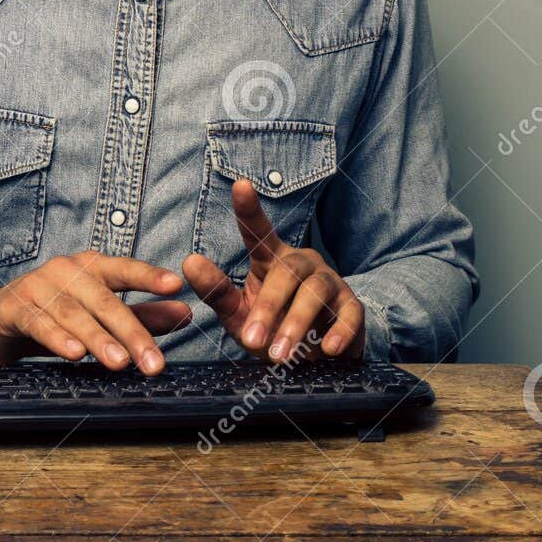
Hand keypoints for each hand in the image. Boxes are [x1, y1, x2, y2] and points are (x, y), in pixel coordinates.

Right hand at [0, 251, 191, 372]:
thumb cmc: (58, 313)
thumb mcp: (101, 313)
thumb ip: (143, 313)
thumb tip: (186, 313)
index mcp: (93, 267)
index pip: (126, 270)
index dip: (150, 276)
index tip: (177, 286)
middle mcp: (67, 270)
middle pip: (104, 301)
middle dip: (132, 333)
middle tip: (154, 363)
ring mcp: (38, 286)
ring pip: (74, 314)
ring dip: (98, 339)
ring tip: (119, 362)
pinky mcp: (14, 307)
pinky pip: (38, 323)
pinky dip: (56, 338)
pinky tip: (74, 354)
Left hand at [183, 179, 364, 361]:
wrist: (314, 354)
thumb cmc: (271, 326)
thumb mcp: (238, 313)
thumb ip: (216, 291)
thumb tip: (189, 261)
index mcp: (270, 260)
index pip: (258, 233)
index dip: (250, 210)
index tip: (239, 185)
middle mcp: (301, 263)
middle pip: (286, 273)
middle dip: (269, 307)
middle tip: (253, 341)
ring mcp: (330, 282)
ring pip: (315, 292)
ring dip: (297, 324)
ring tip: (280, 355)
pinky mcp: (351, 306)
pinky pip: (350, 314)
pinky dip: (340, 331)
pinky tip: (327, 348)